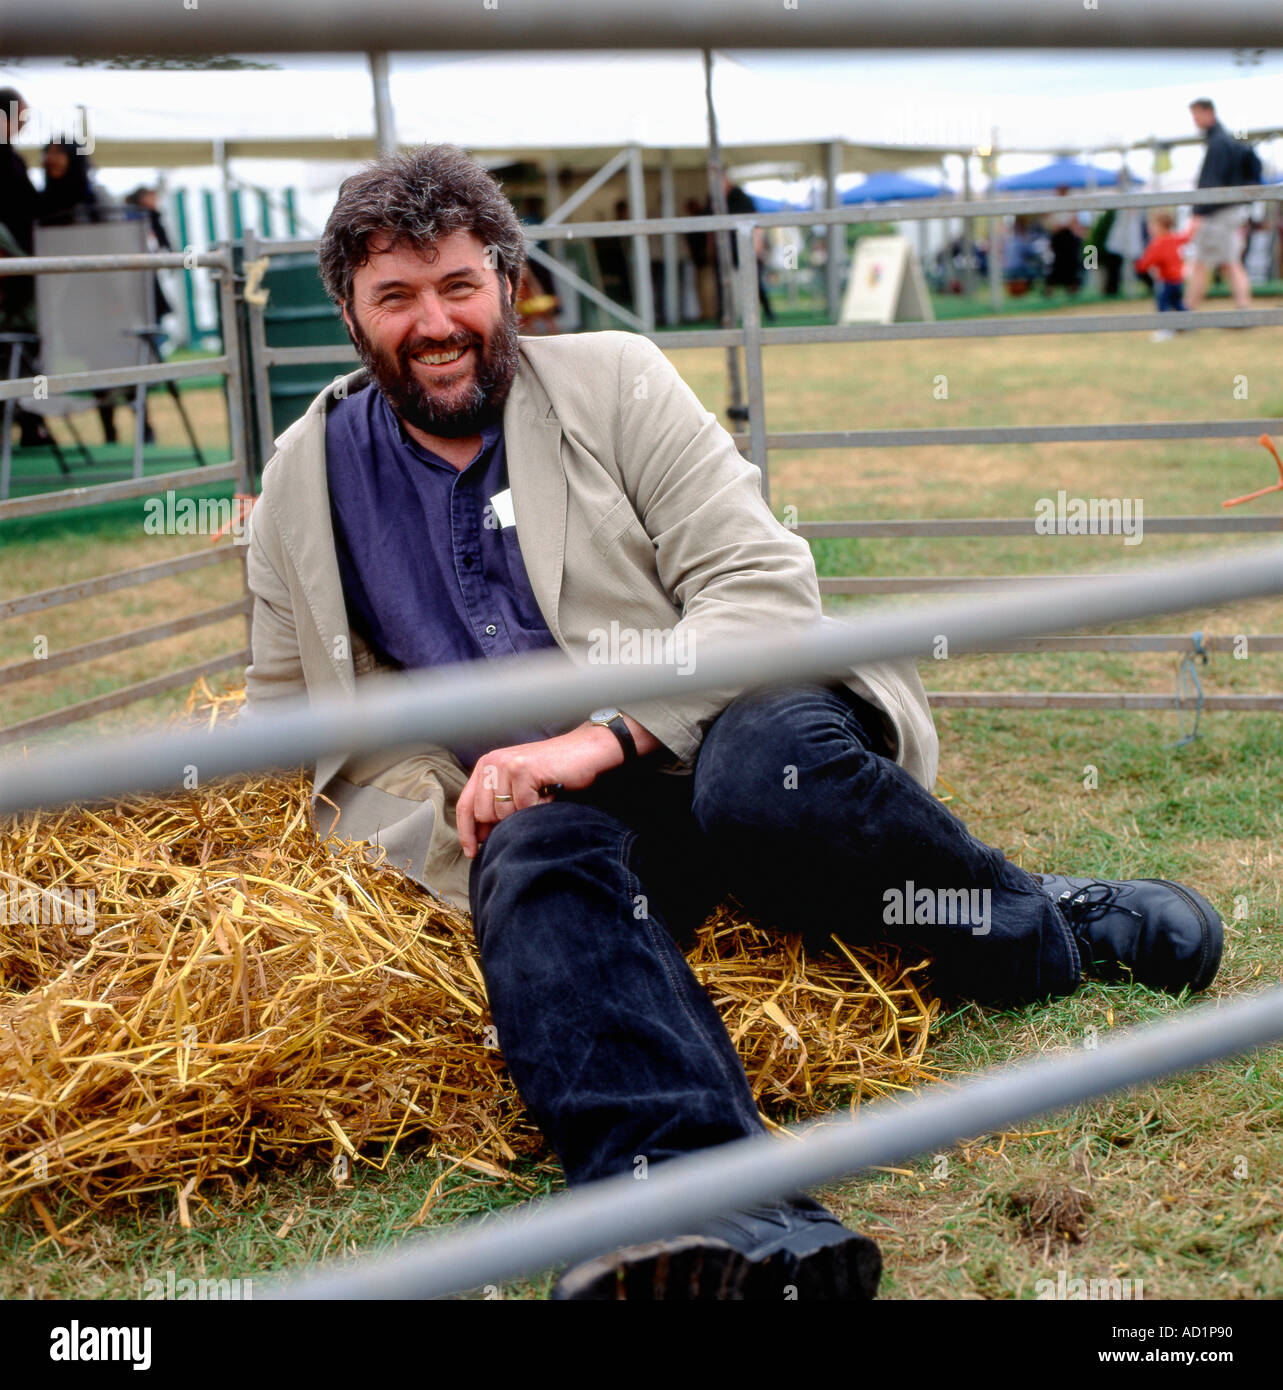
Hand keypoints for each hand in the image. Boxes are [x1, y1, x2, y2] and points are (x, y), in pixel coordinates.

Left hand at [457, 721, 645, 859]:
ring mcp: (506, 764)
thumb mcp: (517, 784)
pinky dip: (539, 807)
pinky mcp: (523, 769)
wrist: (585, 751)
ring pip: (504, 813)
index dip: (467, 832)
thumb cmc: (554, 772)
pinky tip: (548, 794)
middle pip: (483, 814)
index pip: (465, 805)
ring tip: (540, 797)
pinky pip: (524, 807)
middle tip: (528, 809)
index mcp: (486, 766)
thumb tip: (480, 835)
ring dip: (525, 813)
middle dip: (505, 822)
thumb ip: (496, 802)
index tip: (472, 853)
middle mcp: (491, 762)